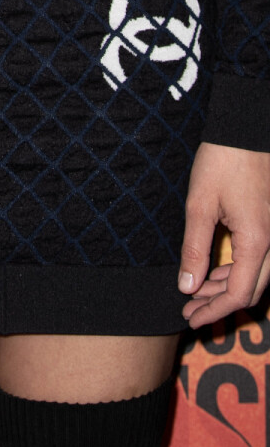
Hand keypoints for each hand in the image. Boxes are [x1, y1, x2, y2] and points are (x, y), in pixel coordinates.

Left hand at [179, 142, 269, 329]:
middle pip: (252, 290)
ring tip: (197, 291)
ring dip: (228, 287)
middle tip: (190, 309)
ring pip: (258, 276)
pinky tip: (215, 270)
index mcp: (256, 241)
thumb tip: (187, 286)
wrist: (246, 130)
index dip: (214, 310)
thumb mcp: (199, 205)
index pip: (239, 293)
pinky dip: (237, 269)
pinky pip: (259, 259)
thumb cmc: (222, 161)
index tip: (190, 316)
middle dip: (220, 303)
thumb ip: (194, 248)